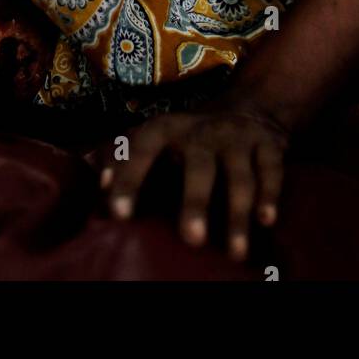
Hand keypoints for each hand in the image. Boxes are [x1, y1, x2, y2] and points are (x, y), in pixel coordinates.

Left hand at [96, 100, 290, 261]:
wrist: (248, 106)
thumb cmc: (187, 137)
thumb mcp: (154, 136)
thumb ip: (120, 153)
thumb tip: (86, 171)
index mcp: (166, 128)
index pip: (143, 148)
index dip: (129, 177)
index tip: (117, 213)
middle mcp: (202, 131)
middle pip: (199, 165)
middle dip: (195, 202)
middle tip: (191, 239)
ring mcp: (238, 138)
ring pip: (239, 176)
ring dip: (237, 214)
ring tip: (234, 252)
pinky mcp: (268, 147)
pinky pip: (272, 171)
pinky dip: (270, 196)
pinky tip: (266, 222)